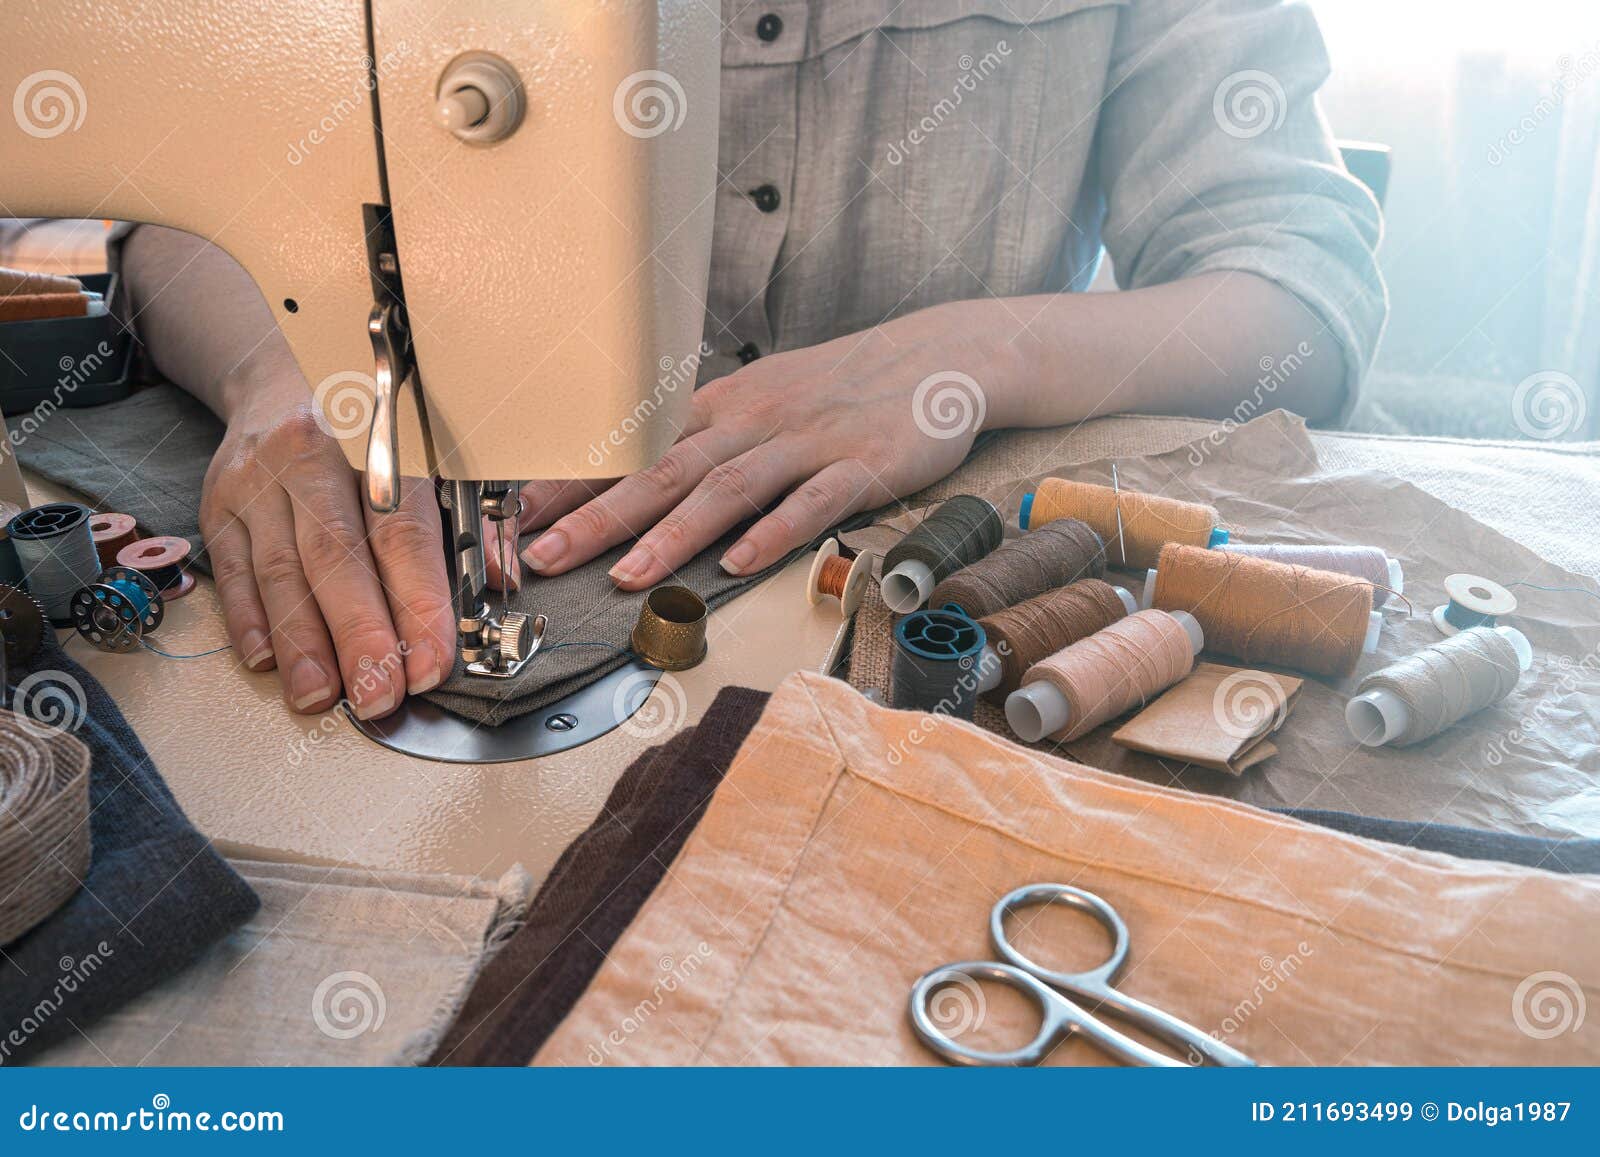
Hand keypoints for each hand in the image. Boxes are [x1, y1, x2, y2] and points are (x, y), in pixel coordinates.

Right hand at [199, 367, 458, 717]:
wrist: (279, 374)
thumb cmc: (369, 425)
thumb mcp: (427, 449)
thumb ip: (462, 518)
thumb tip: (498, 583)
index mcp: (379, 441)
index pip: (403, 534)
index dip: (418, 604)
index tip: (431, 663)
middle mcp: (312, 457)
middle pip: (337, 557)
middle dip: (360, 636)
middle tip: (378, 695)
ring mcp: (258, 481)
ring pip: (279, 570)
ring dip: (302, 642)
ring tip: (321, 695)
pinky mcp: (218, 504)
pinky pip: (232, 569)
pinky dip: (248, 620)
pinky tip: (268, 662)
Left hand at [515, 306, 993, 588]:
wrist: (939, 356)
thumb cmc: (844, 387)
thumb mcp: (764, 401)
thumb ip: (708, 442)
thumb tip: (641, 486)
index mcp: (724, 407)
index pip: (635, 446)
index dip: (573, 482)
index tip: (516, 517)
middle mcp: (754, 419)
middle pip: (665, 469)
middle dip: (598, 515)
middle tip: (544, 555)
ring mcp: (807, 441)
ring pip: (728, 487)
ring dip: (673, 533)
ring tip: (628, 575)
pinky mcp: (862, 465)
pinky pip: (813, 501)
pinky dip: (774, 531)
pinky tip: (740, 564)